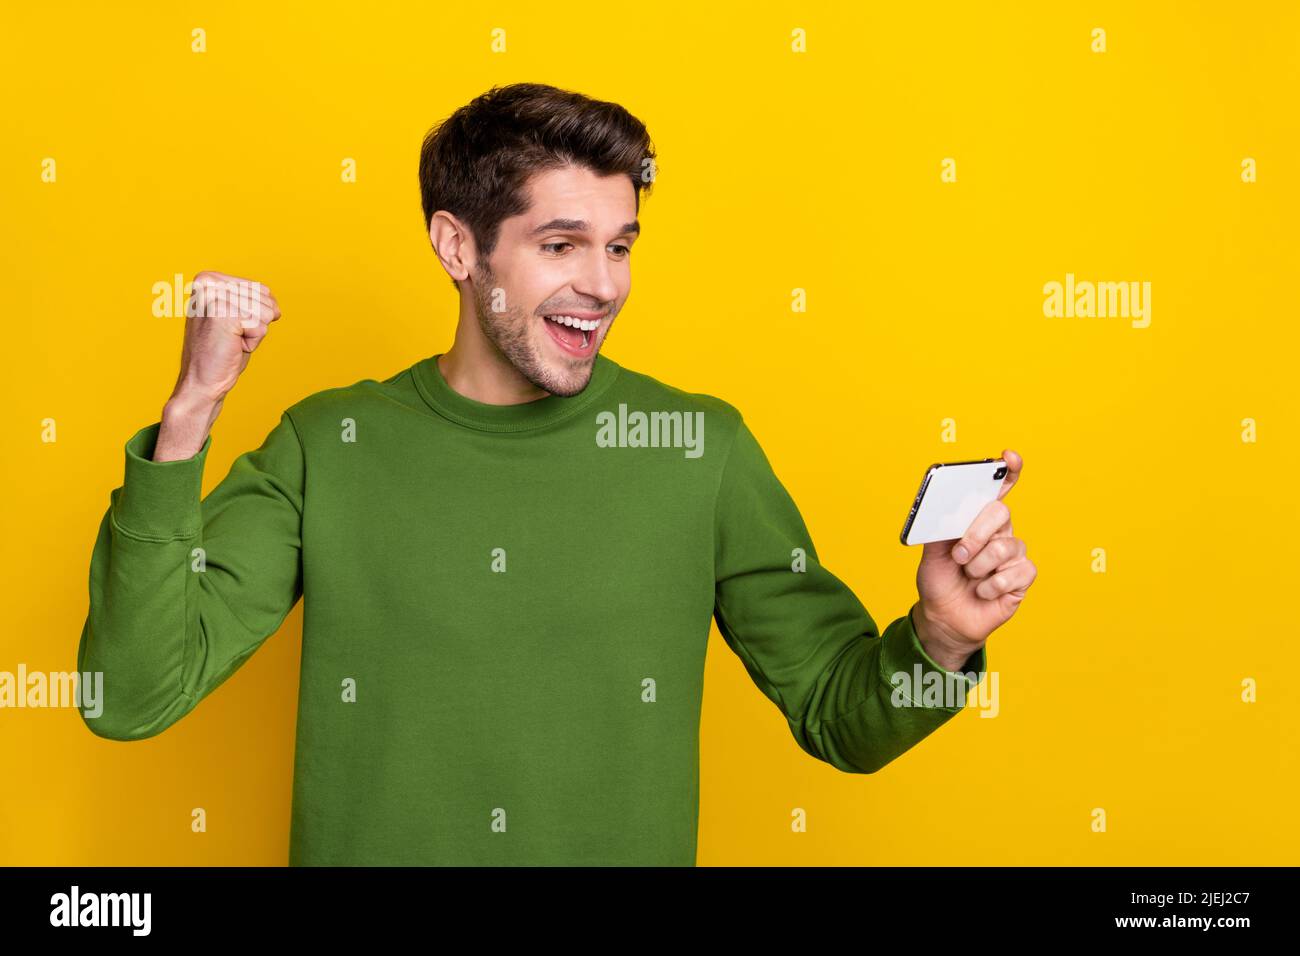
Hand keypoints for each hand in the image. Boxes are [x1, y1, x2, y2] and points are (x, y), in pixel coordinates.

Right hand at [154, 271, 281, 461]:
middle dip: (257, 323)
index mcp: (208, 279)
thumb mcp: (236, 316)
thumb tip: (273, 302)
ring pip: (266, 312)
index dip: (258, 314)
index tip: (232, 326)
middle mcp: (208, 283)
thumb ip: (250, 299)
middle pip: (266, 298)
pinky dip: (252, 343)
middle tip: (231, 337)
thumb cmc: (221, 350)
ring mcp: (214, 298)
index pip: (262, 289)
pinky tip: (231, 347)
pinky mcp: (223, 315)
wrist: (201, 381)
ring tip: (230, 341)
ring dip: (254, 333)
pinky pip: (261, 328)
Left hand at [912, 449, 1036, 669]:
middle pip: (1001, 513)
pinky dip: (992, 586)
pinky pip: (1017, 571)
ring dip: (979, 566)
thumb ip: (939, 528)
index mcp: (977, 519)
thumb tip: (944, 508)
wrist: (943, 617)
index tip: (1007, 457)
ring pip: (1005, 546)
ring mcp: (1012, 554)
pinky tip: (983, 591)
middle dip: (976, 535)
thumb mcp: (930, 552)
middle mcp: (999, 531)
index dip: (1007, 470)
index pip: (998, 489)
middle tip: (959, 555)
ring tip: (968, 576)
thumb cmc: (939, 580)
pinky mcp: (1022, 577)